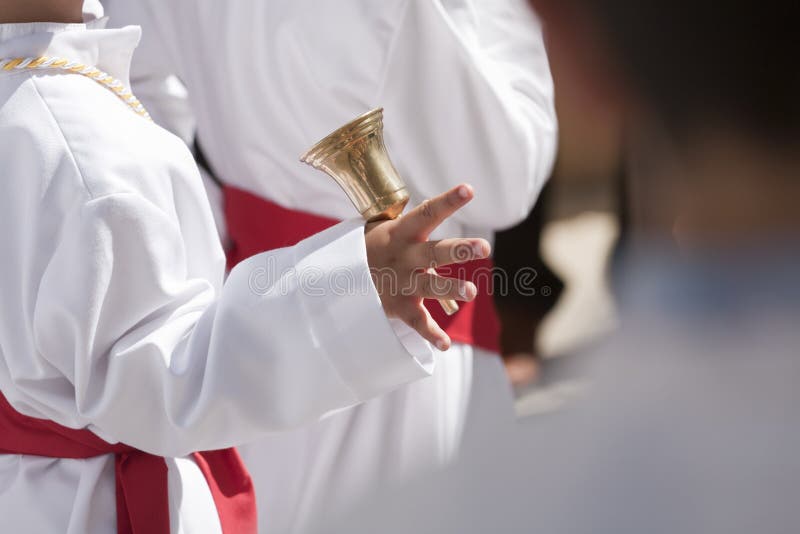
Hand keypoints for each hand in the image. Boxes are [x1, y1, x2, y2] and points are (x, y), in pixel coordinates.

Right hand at [365, 184, 490, 349]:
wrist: (335, 278)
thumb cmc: (372, 249)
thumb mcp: (386, 231)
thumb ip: (416, 228)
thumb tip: (444, 220)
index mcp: (403, 233)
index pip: (428, 212)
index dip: (449, 201)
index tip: (469, 190)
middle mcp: (405, 257)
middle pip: (435, 252)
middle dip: (460, 250)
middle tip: (484, 247)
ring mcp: (401, 283)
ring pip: (429, 286)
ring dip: (450, 289)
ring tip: (471, 291)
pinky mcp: (398, 307)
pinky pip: (417, 323)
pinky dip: (431, 335)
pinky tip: (445, 344)